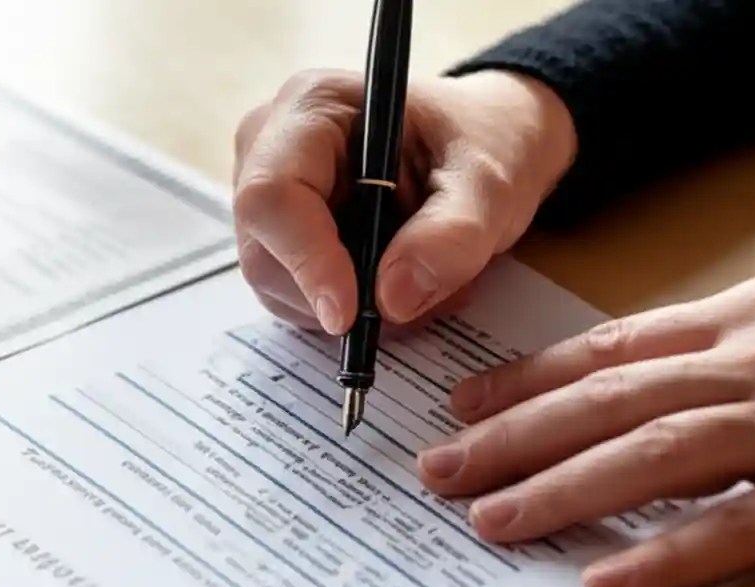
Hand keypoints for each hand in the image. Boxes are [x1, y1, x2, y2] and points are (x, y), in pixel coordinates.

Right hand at [232, 69, 575, 333]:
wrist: (484, 149)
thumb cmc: (482, 143)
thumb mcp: (489, 181)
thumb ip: (452, 234)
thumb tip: (393, 299)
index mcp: (313, 106)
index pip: (273, 195)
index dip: (305, 259)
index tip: (350, 313)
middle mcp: (271, 147)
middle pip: (264, 249)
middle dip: (337, 292)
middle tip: (418, 299)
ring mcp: (271, 197)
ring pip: (276, 285)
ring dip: (350, 307)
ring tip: (424, 283)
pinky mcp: (281, 239)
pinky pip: (294, 298)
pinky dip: (349, 309)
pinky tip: (399, 284)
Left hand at [418, 276, 754, 586]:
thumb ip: (706, 338)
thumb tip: (612, 367)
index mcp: (740, 320)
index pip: (607, 350)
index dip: (527, 379)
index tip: (464, 405)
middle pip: (609, 402)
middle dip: (516, 438)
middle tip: (440, 470)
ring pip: (656, 455)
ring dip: (564, 489)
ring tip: (493, 520)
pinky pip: (741, 528)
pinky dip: (668, 553)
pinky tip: (606, 578)